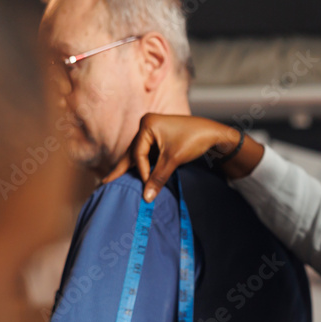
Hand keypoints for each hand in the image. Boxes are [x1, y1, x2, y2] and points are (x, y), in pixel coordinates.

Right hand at [102, 113, 262, 200]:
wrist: (215, 135)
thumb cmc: (194, 140)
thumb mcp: (173, 159)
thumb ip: (158, 178)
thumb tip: (146, 197)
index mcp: (147, 124)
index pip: (138, 153)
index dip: (143, 171)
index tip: (148, 187)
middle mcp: (147, 125)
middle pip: (132, 152)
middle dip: (122, 169)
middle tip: (105, 183)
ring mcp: (153, 132)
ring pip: (140, 155)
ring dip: (133, 169)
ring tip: (115, 181)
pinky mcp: (160, 139)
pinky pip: (148, 155)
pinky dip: (144, 166)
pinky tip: (135, 176)